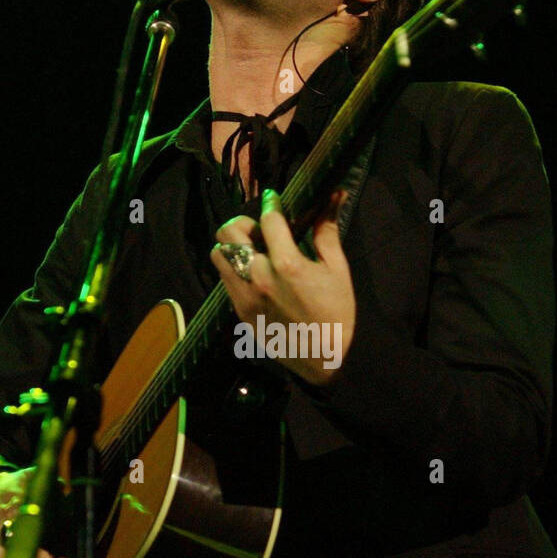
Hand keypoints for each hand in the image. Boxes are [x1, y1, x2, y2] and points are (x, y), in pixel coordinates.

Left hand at [210, 189, 354, 385]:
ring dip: (233, 246)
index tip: (274, 199)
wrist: (323, 361)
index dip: (271, 203)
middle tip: (260, 231)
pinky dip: (235, 269)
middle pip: (228, 232)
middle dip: (243, 223)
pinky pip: (225, 279)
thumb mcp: (338, 271)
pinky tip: (256, 275)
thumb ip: (328, 231)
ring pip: (218, 254)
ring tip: (254, 252)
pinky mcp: (238, 311)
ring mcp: (244, 296)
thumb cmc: (336, 314)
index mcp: (287, 265)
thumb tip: (334, 195)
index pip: (269, 220)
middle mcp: (259, 278)